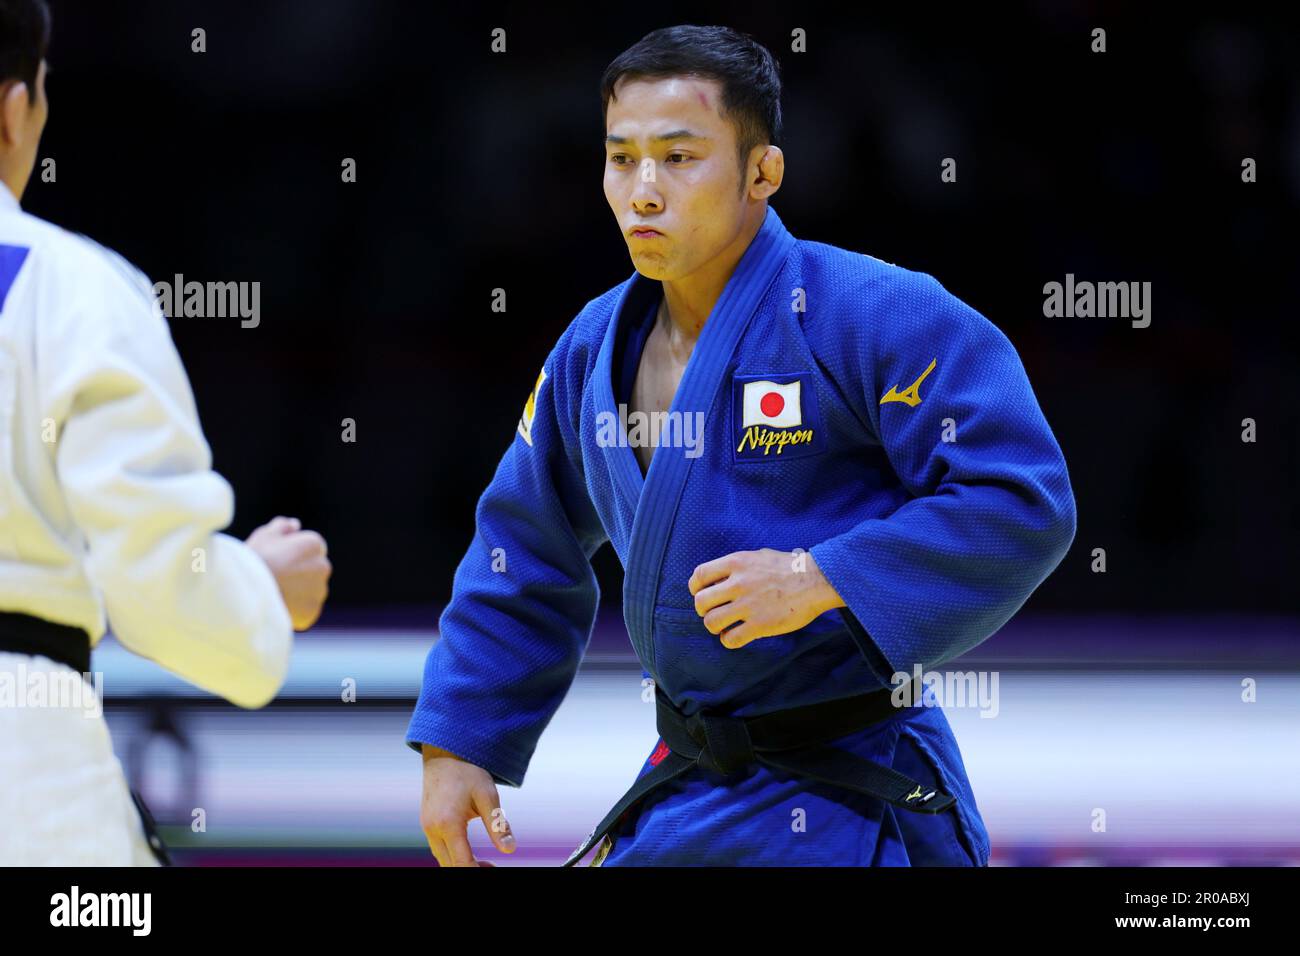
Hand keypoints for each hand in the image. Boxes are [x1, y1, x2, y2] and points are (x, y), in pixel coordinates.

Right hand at [245, 516, 331, 629]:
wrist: (247, 592)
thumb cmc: (255, 559)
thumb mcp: (264, 535)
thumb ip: (282, 527)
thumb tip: (295, 525)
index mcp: (314, 544)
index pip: (310, 548)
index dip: (291, 555)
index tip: (276, 560)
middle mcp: (323, 566)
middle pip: (313, 570)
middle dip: (299, 573)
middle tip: (275, 577)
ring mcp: (319, 590)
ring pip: (311, 591)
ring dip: (299, 592)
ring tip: (275, 592)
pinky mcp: (312, 611)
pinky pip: (306, 609)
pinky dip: (295, 609)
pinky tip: (279, 606)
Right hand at [419, 744, 515, 866]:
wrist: (444, 752)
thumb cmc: (468, 771)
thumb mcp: (487, 795)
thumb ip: (497, 825)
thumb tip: (510, 849)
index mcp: (448, 823)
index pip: (462, 862)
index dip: (477, 871)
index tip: (493, 869)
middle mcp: (433, 829)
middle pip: (450, 866)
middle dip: (470, 869)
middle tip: (491, 867)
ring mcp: (427, 827)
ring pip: (442, 860)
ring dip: (461, 865)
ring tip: (483, 862)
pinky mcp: (426, 823)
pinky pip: (438, 849)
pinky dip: (453, 856)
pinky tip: (468, 851)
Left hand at [687, 547, 844, 648]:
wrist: (816, 581)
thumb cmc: (790, 567)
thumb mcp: (760, 556)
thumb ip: (739, 566)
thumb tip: (722, 576)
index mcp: (737, 563)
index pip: (700, 575)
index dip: (695, 587)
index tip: (700, 593)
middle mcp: (738, 583)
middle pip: (701, 602)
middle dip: (703, 610)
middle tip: (714, 612)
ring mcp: (748, 605)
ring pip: (712, 622)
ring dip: (714, 627)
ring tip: (724, 626)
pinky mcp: (760, 625)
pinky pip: (731, 639)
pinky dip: (728, 640)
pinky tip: (736, 636)